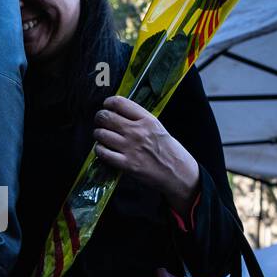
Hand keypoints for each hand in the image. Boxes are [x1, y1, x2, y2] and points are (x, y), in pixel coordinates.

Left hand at [93, 96, 199, 212]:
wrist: (178, 173)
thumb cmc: (169, 150)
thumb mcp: (158, 128)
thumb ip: (139, 119)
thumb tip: (119, 113)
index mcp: (147, 119)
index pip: (119, 103)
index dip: (108, 103)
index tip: (106, 106)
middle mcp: (137, 131)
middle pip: (106, 117)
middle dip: (100, 118)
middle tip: (100, 121)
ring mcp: (131, 148)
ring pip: (101, 134)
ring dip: (98, 134)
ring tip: (101, 136)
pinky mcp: (126, 164)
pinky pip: (103, 153)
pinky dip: (99, 150)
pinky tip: (103, 150)